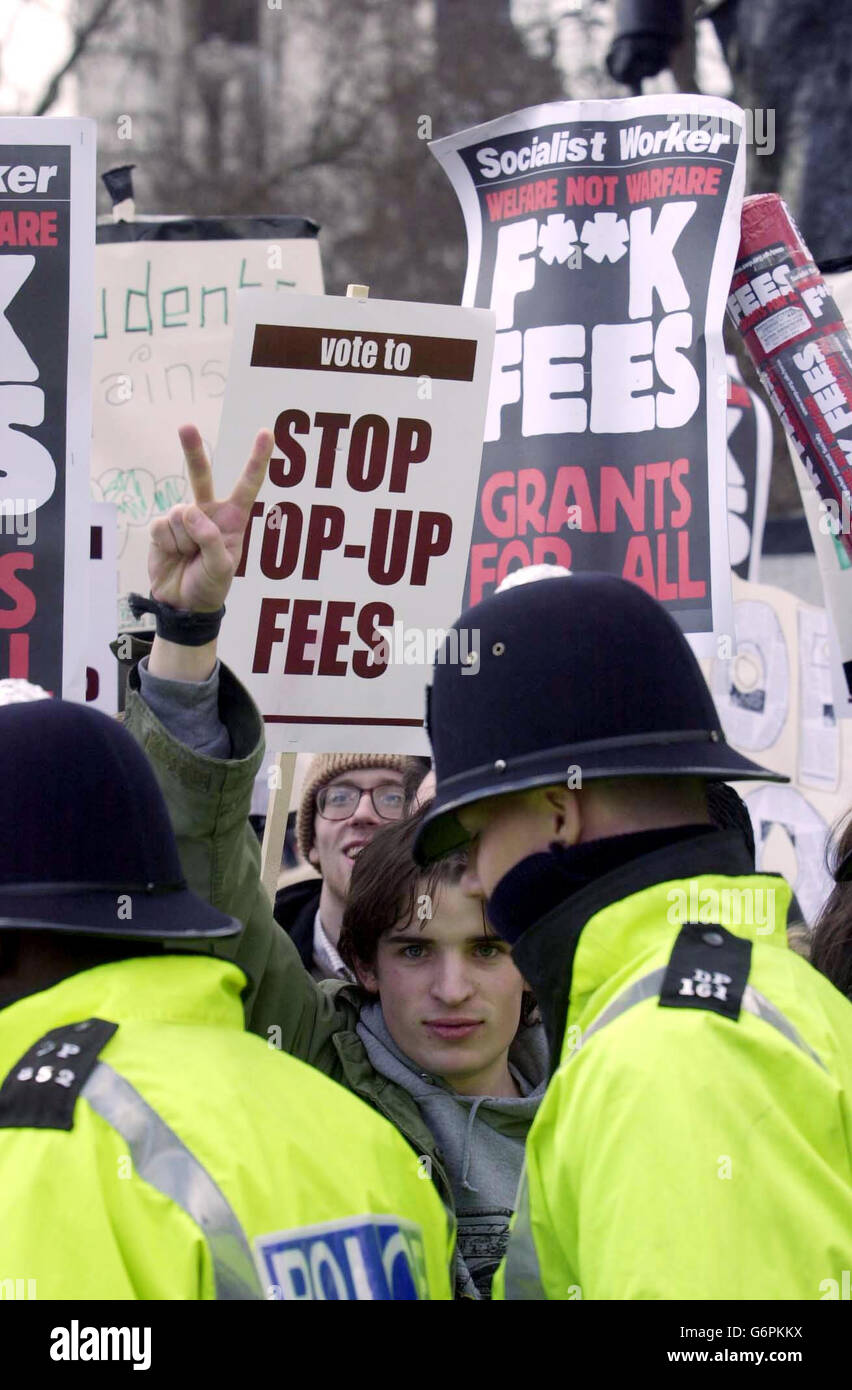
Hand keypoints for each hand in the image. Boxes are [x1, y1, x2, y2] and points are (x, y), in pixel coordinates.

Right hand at [149, 424, 272, 612]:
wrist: (182, 604)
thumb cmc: (210, 585)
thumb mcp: (221, 567)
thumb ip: (210, 540)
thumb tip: (189, 512)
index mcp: (233, 520)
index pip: (248, 486)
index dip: (256, 460)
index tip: (265, 433)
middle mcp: (209, 513)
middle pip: (201, 476)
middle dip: (192, 450)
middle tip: (186, 427)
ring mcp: (184, 519)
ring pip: (179, 512)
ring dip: (182, 539)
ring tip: (187, 556)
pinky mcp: (163, 527)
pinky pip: (161, 526)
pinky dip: (167, 543)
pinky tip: (173, 554)